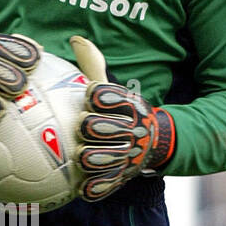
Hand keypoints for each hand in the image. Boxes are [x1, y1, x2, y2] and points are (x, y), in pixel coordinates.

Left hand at [69, 35, 174, 200]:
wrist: (150, 144)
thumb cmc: (118, 112)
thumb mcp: (111, 88)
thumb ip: (94, 65)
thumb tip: (75, 39)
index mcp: (125, 105)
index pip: (103, 96)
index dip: (96, 96)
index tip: (90, 95)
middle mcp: (128, 131)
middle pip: (95, 127)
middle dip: (89, 127)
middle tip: (83, 127)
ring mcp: (126, 157)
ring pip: (97, 158)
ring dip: (89, 157)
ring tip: (82, 154)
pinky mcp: (120, 179)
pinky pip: (101, 186)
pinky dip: (92, 186)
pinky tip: (82, 185)